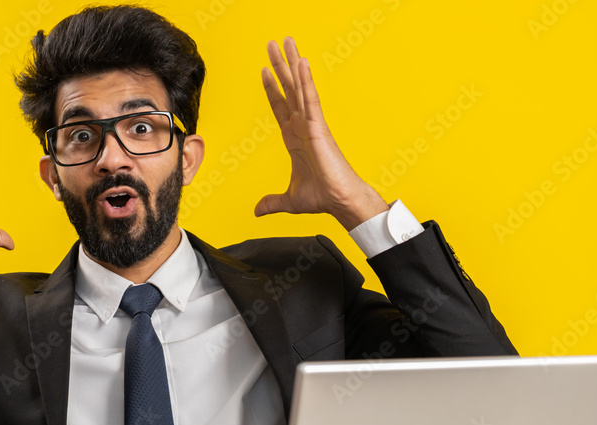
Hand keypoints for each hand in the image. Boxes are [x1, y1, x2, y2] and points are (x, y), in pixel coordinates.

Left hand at [255, 37, 387, 230]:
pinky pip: (310, 99)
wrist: (338, 201)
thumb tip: (257, 210)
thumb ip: (272, 201)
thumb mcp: (289, 200)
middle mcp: (302, 126)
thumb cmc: (322, 197)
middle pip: (288, 90)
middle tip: (273, 44)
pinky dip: (305, 80)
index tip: (264, 72)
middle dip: (280, 67)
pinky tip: (300, 62)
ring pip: (298, 88)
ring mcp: (311, 123)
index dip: (271, 89)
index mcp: (295, 138)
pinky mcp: (319, 126)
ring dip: (291, 64)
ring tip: (286, 42)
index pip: (280, 107)